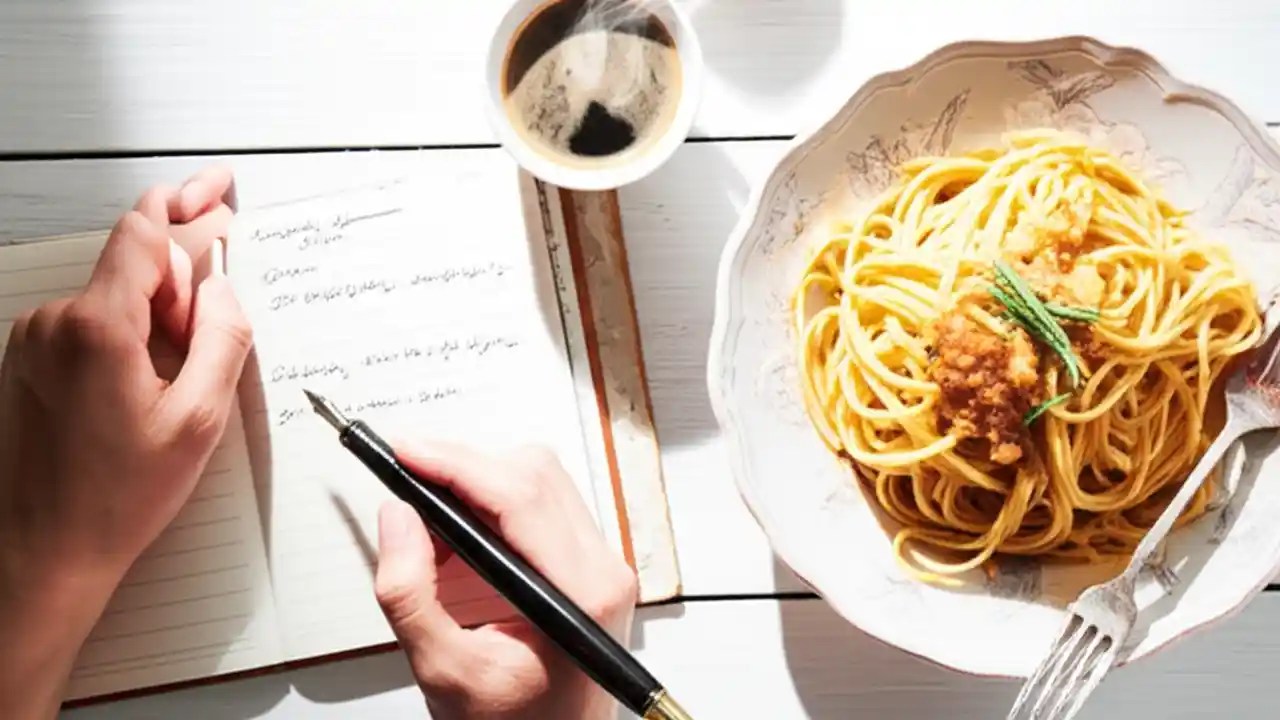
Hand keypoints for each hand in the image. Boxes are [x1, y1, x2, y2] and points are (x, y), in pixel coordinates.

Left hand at [0, 168, 251, 718]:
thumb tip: (223, 291)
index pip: (142, 236)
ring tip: (177, 379)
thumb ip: (223, 339)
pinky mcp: (31, 358)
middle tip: (213, 310)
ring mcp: (37, 340)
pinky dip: (130, 331)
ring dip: (158, 313)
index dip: (185, 209)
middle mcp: (57, 323)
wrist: (46, 546)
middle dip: (182, 281)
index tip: (213, 191)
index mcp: (99, 329)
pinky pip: (94, 319)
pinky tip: (151, 379)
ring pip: (116, 293)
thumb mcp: (199, 420)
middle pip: (133, 264)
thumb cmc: (114, 496)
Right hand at [375, 443, 638, 719]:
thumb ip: (412, 597)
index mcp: (582, 595)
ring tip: (431, 521)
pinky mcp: (588, 564)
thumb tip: (398, 519)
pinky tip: (461, 537)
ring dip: (479, 484)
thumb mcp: (446, 674)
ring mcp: (602, 565)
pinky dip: (495, 506)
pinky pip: (544, 505)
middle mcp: (603, 571)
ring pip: (541, 480)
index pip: (520, 496)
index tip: (408, 453)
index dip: (458, 464)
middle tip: (409, 480)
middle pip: (535, 474)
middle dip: (465, 467)